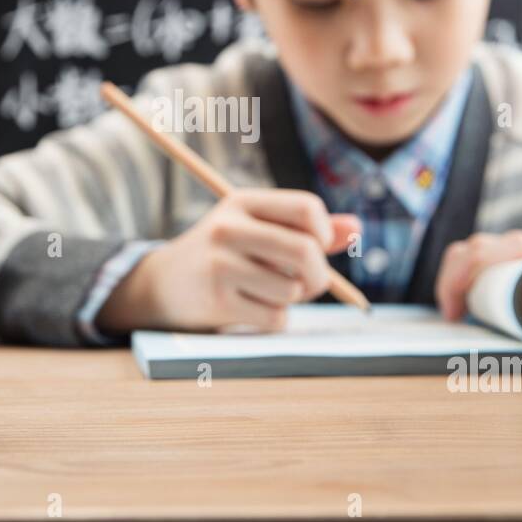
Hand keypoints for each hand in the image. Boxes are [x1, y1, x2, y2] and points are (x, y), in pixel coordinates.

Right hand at [96, 189, 360, 334]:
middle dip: (320, 275)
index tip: (318, 247)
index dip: (324, 232)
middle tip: (312, 284)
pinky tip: (253, 309)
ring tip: (270, 293)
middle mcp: (229, 228)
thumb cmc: (224, 253)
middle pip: (305, 252)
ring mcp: (220, 264)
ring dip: (292, 299)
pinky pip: (274, 317)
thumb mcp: (257, 229)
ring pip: (292, 289)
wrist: (164, 283)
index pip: (306, 209)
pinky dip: (274, 319)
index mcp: (243, 202)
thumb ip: (307, 228)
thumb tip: (357, 228)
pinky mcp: (216, 300)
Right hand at [434, 229, 521, 320]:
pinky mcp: (512, 249)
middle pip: (469, 251)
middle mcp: (519, 242)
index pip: (480, 256)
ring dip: (454, 277)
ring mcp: (514, 242)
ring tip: (455, 309)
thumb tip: (509, 331)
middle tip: (451, 316)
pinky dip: (464, 273)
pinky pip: (477, 254)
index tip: (454, 314)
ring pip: (469, 249)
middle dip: (450, 282)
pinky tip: (466, 297)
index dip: (458, 284)